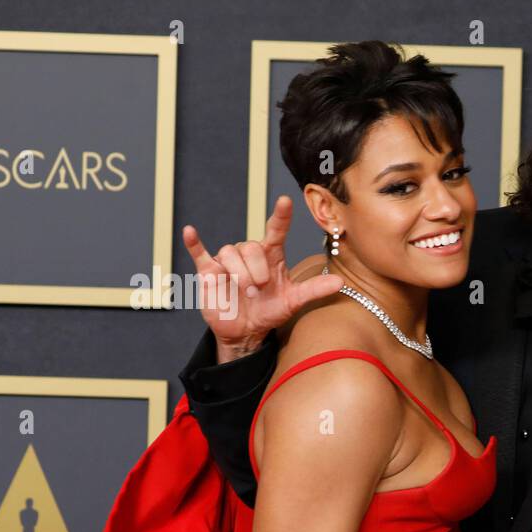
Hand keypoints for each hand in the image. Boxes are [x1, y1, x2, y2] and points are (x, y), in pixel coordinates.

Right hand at [182, 195, 341, 361]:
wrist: (246, 330)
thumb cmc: (270, 311)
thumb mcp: (294, 301)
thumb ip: (314, 290)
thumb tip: (341, 283)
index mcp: (271, 255)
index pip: (276, 229)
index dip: (280, 216)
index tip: (286, 201)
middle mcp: (249, 253)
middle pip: (250, 246)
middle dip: (255, 269)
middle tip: (259, 288)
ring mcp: (227, 261)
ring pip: (230, 252)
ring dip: (238, 273)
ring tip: (244, 290)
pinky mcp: (209, 271)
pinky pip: (199, 253)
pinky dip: (194, 243)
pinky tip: (190, 232)